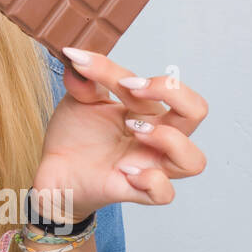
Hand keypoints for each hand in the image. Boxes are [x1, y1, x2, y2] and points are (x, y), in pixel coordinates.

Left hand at [32, 46, 208, 223]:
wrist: (55, 170)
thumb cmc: (76, 135)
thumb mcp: (78, 100)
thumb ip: (83, 80)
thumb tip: (77, 57)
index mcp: (146, 110)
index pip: (151, 83)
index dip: (120, 69)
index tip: (84, 64)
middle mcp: (156, 137)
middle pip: (196, 111)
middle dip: (173, 92)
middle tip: (134, 91)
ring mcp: (147, 164)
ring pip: (194, 160)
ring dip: (169, 140)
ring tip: (135, 131)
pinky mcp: (133, 190)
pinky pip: (164, 193)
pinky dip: (151, 180)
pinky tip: (124, 170)